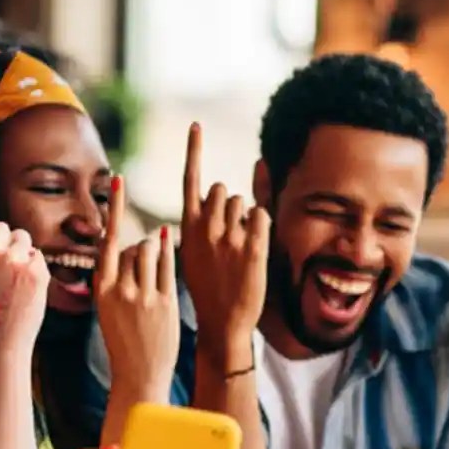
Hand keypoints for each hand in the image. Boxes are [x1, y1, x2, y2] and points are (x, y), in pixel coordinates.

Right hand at [0, 131, 50, 359]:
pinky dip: (37, 276)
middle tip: (2, 279)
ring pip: (28, 243)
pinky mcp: (32, 266)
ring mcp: (10, 254)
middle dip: (11, 249)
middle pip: (11, 228)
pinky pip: (40, 260)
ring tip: (12, 289)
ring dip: (25, 262)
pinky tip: (25, 294)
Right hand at [95, 175, 179, 400]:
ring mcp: (143, 295)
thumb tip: (124, 251)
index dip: (115, 208)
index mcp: (101, 291)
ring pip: (151, 251)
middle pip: (133, 246)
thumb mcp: (108, 311)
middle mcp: (120, 290)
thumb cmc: (123, 342)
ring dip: (155, 250)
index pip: (107, 241)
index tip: (119, 181)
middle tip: (144, 265)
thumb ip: (114, 282)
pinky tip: (171, 238)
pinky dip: (169, 249)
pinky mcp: (165, 302)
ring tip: (154, 266)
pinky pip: (169, 265)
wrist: (140, 376)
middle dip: (141, 249)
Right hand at [179, 123, 270, 369]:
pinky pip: (261, 214)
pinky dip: (261, 222)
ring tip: (237, 246)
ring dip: (243, 216)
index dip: (193, 150)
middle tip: (227, 232)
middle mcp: (206, 229)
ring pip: (241, 202)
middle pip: (221, 189)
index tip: (196, 125)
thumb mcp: (194, 252)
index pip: (190, 180)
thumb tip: (211, 189)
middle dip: (227, 203)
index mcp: (187, 229)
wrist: (222, 322)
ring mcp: (229, 238)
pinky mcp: (253, 249)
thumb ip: (202, 218)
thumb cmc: (208, 287)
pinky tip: (255, 243)